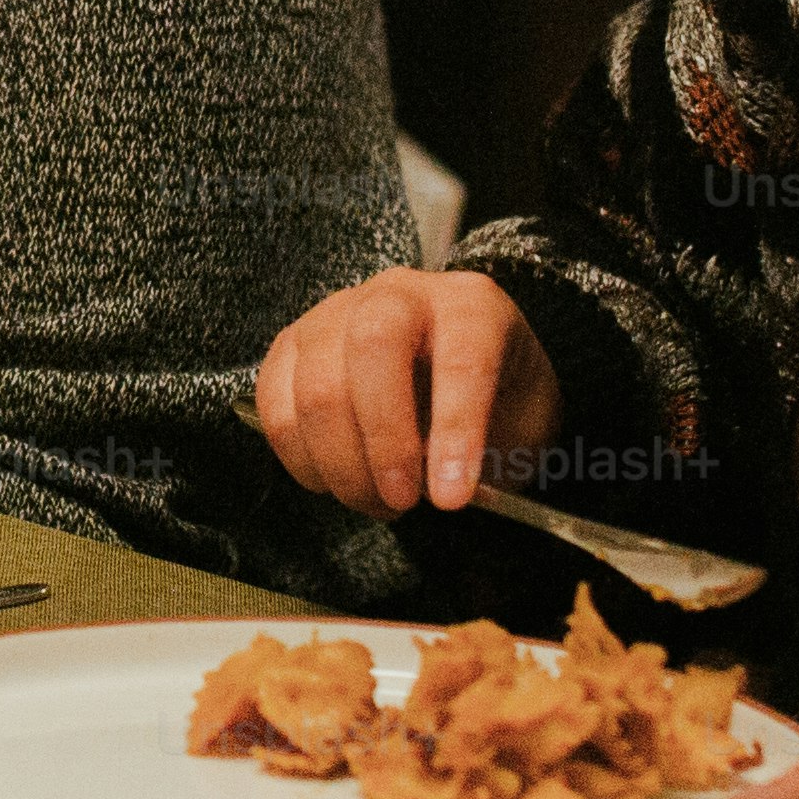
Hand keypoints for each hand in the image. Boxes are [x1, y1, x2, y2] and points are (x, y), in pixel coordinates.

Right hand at [253, 267, 562, 513]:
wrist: (455, 372)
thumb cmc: (494, 400)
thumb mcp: (523, 427)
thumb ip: (491, 454)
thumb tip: (440, 490)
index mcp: (471, 306)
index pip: (463, 356)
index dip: (455, 431)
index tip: (452, 498)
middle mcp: (400, 296)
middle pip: (372, 347)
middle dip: (383, 440)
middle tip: (401, 501)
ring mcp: (335, 314)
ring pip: (316, 384)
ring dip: (340, 464)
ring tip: (376, 502)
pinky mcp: (292, 345)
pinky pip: (275, 404)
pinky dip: (299, 457)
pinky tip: (334, 480)